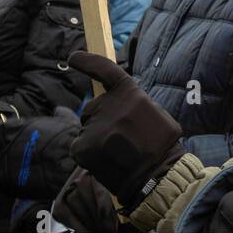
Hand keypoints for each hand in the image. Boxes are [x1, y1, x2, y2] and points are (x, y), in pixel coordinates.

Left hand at [69, 51, 182, 208]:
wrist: (156, 175)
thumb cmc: (159, 143)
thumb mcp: (153, 111)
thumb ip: (131, 101)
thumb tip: (115, 100)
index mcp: (129, 92)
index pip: (104, 70)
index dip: (87, 62)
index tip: (73, 57)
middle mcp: (109, 105)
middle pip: (93, 108)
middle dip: (99, 119)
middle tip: (118, 136)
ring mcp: (94, 126)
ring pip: (87, 128)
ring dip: (96, 138)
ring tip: (116, 152)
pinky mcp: (82, 146)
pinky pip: (79, 145)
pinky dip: (88, 153)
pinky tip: (105, 160)